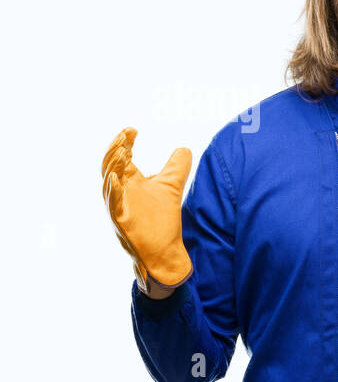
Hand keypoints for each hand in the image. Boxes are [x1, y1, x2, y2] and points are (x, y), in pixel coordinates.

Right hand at [101, 127, 193, 290]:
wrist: (164, 252)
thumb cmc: (162, 221)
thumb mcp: (171, 188)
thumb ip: (176, 168)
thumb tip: (184, 148)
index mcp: (130, 182)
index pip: (122, 157)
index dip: (124, 142)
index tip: (132, 129)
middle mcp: (120, 192)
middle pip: (110, 166)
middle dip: (115, 149)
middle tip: (124, 135)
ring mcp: (118, 207)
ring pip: (108, 183)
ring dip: (113, 165)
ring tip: (121, 150)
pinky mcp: (120, 222)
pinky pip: (113, 204)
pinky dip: (113, 190)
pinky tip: (116, 178)